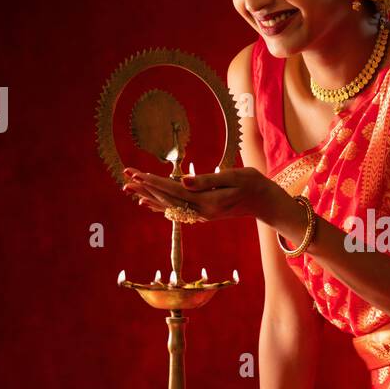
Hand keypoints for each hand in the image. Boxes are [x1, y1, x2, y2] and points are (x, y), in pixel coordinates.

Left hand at [122, 166, 284, 223]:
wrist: (264, 201)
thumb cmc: (252, 183)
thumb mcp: (233, 176)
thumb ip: (207, 180)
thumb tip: (182, 180)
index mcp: (207, 202)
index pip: (174, 190)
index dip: (154, 182)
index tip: (137, 174)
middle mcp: (201, 212)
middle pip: (167, 200)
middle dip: (145, 189)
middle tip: (125, 178)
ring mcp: (201, 214)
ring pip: (169, 205)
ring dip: (148, 197)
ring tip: (129, 189)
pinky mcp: (202, 213)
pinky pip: (176, 210)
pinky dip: (159, 205)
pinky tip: (146, 203)